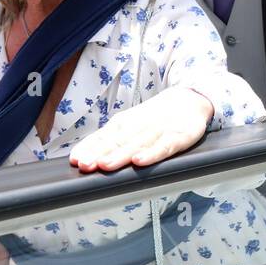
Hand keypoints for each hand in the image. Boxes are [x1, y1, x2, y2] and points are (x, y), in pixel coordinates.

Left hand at [69, 86, 213, 172]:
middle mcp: (140, 126)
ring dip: (121, 155)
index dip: (90, 148)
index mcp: (125, 123)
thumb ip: (106, 140)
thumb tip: (78, 156)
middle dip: (100, 154)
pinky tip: (140, 161)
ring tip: (105, 165)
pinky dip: (152, 154)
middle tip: (86, 165)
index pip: (104, 136)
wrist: (189, 99)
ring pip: (138, 144)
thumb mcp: (130, 124)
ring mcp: (159, 131)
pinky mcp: (179, 137)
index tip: (76, 160)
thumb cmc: (155, 117)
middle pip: (118, 142)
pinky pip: (164, 147)